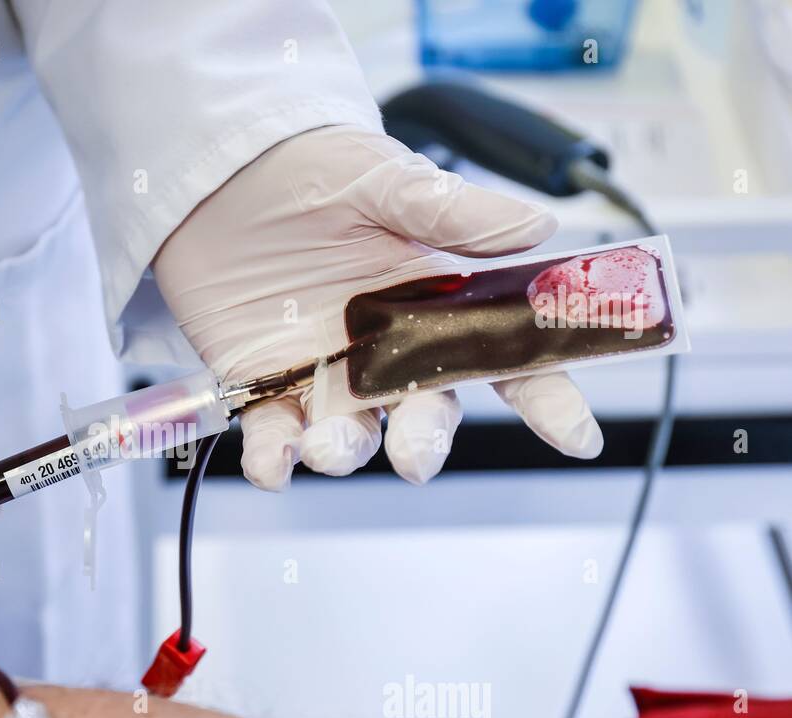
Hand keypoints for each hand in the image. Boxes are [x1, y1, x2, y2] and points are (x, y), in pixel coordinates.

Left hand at [154, 126, 602, 489]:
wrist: (221, 172)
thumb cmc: (310, 169)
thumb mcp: (383, 179)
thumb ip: (453, 211)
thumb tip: (538, 227)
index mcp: (435, 303)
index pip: (505, 358)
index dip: (548, 400)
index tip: (578, 436)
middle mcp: (388, 349)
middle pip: (425, 411)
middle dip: (424, 440)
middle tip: (415, 457)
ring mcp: (326, 373)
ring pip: (351, 434)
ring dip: (345, 452)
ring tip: (325, 446)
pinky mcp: (264, 384)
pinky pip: (274, 437)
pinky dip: (272, 459)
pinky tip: (270, 466)